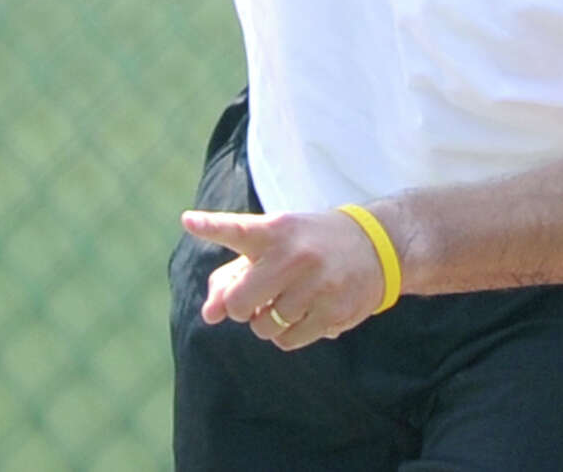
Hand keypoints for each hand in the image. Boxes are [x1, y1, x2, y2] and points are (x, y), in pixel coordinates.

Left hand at [182, 204, 392, 351]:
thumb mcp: (276, 242)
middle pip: (239, 303)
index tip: (188, 221)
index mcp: (276, 230)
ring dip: (267, 321)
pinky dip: (286, 334)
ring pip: (262, 327)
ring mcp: (314, 284)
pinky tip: (304, 313)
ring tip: (288, 300)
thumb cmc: (310, 244)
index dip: (211, 227)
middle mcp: (293, 255)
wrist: (375, 245)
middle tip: (256, 297)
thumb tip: (209, 314)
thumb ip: (235, 273)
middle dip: (240, 307)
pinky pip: (287, 341)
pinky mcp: (331, 311)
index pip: (237, 229)